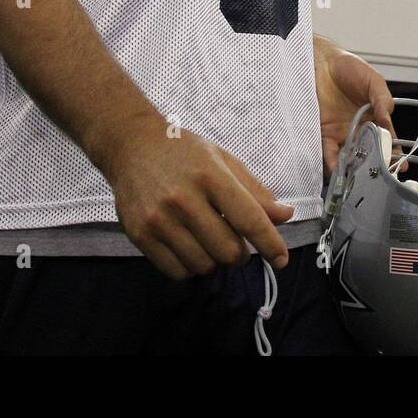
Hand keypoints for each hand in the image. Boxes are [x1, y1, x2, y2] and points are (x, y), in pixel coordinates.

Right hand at [98, 112, 292, 279]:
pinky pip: (176, 271)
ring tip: (211, 242)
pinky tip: (191, 248)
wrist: (132, 146)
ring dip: (216, 261)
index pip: (249, 219)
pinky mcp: (140, 235)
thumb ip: (255, 191)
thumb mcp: (224, 161)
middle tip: (238, 243)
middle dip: (241, 254)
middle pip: (228, 250)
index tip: (281, 259)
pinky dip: (191, 267)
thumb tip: (285, 215)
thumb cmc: (184, 152)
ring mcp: (159, 219)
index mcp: (211, 175)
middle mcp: (183, 199)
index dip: (270, 243)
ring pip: (203, 265)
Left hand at [315, 40, 396, 174]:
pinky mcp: (324, 133)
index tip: (402, 165)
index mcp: (374, 117)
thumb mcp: (374, 81)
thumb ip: (382, 101)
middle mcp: (359, 128)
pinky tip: (339, 170)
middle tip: (381, 176)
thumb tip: (388, 122)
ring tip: (361, 179)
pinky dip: (334, 163)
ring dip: (356, 168)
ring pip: (351, 156)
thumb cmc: (350, 68)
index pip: (387, 138)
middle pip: (370, 152)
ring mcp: (341, 132)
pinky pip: (329, 152)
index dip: (395, 152)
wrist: (322, 62)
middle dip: (376, 166)